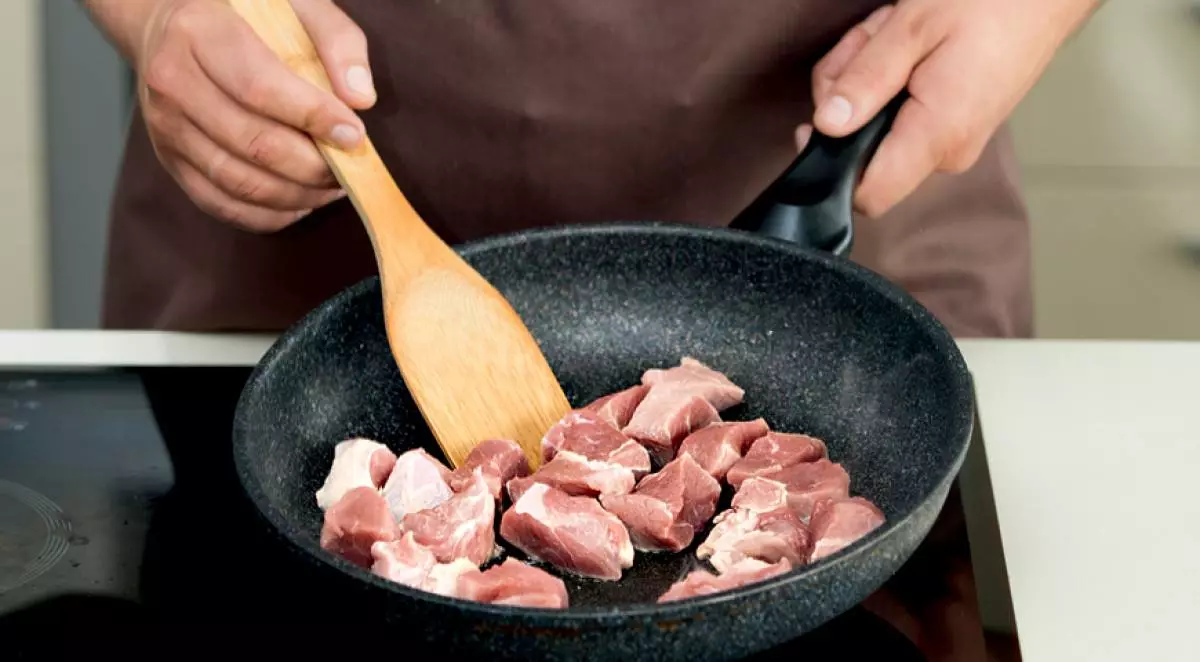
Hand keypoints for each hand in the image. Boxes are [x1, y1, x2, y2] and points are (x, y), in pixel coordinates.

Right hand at [133, 0, 375, 231]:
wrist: (166, 22)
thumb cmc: (244, 12)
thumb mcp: (295, 4)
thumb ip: (336, 41)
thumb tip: (360, 99)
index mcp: (199, 32)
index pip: (260, 88)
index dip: (313, 118)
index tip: (354, 134)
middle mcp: (173, 82)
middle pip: (253, 143)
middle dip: (313, 165)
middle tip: (349, 166)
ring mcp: (166, 127)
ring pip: (239, 182)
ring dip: (297, 194)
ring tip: (331, 185)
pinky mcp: (170, 161)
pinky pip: (221, 204)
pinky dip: (269, 214)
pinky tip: (301, 201)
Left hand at [798, 0, 1100, 217]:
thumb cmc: (993, 2)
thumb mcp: (913, 28)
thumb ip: (864, 80)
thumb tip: (827, 124)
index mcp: (938, 136)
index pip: (868, 195)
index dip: (831, 166)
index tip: (815, 125)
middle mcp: (948, 151)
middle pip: (862, 149)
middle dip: (849, 93)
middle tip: (870, 43)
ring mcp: (953, 139)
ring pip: (877, 125)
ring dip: (868, 74)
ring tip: (894, 32)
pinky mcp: (955, 124)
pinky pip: (901, 112)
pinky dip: (892, 76)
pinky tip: (907, 42)